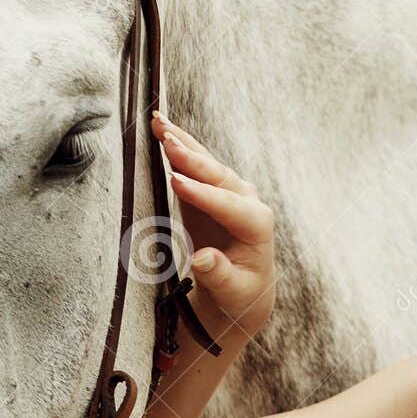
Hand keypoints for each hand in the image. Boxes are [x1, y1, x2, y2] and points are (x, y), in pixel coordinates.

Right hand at [151, 112, 275, 341]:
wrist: (244, 288)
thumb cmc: (240, 293)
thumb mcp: (232, 293)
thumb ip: (219, 276)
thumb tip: (202, 259)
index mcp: (257, 227)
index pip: (230, 206)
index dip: (203, 194)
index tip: (176, 182)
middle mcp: (249, 203)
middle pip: (220, 176)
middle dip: (192, 159)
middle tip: (166, 141)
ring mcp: (232, 193)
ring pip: (208, 164)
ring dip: (183, 143)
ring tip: (158, 124)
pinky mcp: (214, 190)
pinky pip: (196, 165)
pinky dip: (180, 145)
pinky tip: (161, 127)